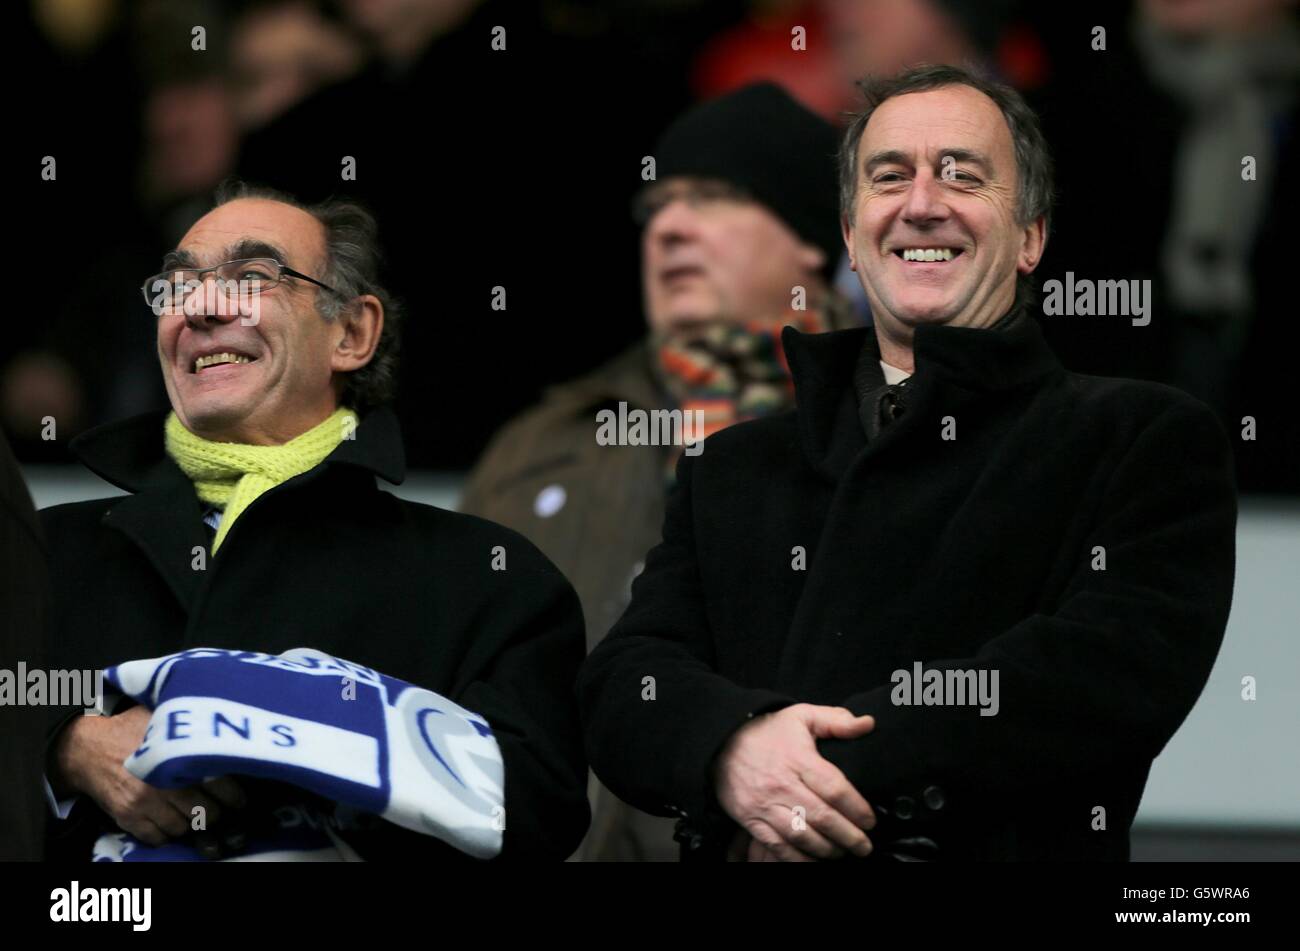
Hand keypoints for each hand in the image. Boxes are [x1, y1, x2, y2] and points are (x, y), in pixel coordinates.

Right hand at [52, 705, 245, 847]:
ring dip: (190, 824)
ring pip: (183, 828)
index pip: (221, 785)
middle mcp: (164, 784)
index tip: (239, 800)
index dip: (234, 796)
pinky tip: (170, 822)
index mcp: (178, 758)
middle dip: (214, 812)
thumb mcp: (163, 718)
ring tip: (193, 815)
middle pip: (206, 812)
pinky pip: (157, 837)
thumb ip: (191, 727)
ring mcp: (145, 803)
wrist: (88, 747)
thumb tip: (222, 729)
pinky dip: (166, 834)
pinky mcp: (128, 817)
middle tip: (216, 808)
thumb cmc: (131, 729)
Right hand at [713, 704, 876, 861]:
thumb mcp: (801, 716)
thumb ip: (836, 720)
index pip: (834, 788)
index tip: (870, 821)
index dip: (857, 808)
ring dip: (826, 850)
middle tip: (865, 846)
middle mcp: (781, 784)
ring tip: (842, 853)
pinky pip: (776, 846)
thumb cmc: (766, 731)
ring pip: (801, 836)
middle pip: (822, 817)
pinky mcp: (750, 819)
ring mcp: (764, 804)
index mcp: (797, 758)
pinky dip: (797, 859)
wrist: (720, 741)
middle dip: (849, 836)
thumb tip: (867, 724)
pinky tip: (813, 860)